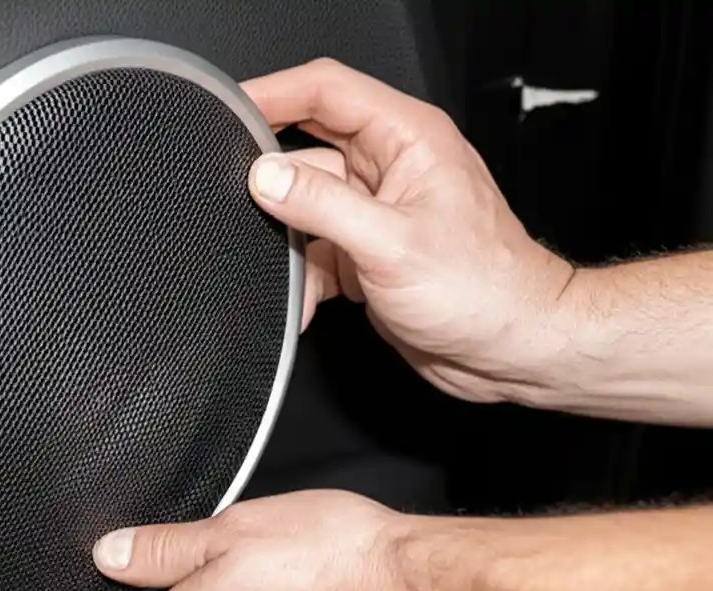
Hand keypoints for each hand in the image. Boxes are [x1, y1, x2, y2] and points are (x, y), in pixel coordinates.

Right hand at [241, 59, 577, 403]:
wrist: (514, 350)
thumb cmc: (486, 291)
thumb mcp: (391, 243)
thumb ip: (321, 205)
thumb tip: (265, 176)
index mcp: (407, 138)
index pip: (325, 90)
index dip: (272, 92)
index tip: (227, 107)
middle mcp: (390, 167)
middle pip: (306, 145)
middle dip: (270, 175)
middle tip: (233, 194)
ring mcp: (376, 209)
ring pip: (303, 206)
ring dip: (286, 242)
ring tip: (286, 268)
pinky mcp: (365, 251)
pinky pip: (313, 250)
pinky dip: (301, 277)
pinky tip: (304, 300)